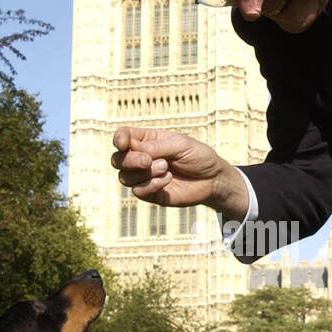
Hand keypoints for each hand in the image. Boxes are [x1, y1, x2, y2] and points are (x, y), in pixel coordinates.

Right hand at [111, 126, 248, 217]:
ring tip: (166, 168)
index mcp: (147, 141)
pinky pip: (138, 191)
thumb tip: (132, 150)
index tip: (123, 144)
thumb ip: (156, 146)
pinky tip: (168, 180)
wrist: (213, 179)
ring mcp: (144, 177)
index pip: (122, 137)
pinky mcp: (151, 193)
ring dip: (145, 173)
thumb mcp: (180, 145)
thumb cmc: (198, 156)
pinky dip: (152, 185)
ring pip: (125, 177)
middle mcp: (141, 159)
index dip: (118, 139)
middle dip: (130, 160)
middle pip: (118, 160)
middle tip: (148, 160)